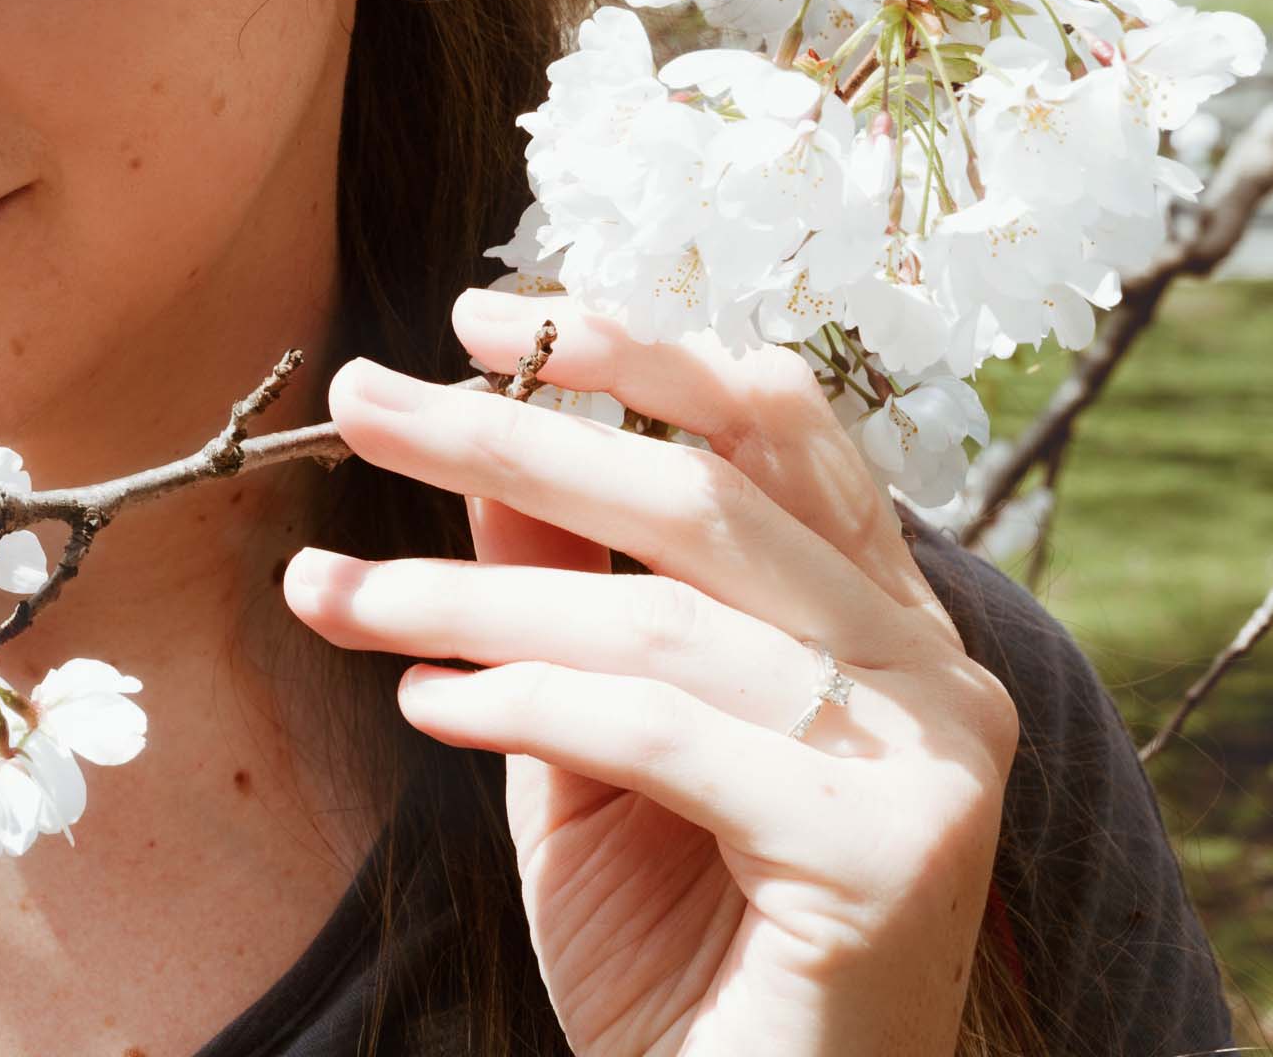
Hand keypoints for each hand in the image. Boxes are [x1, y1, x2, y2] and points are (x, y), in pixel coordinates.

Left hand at [278, 287, 1021, 1056]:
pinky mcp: (894, 855)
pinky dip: (526, 704)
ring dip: (471, 597)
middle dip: (513, 435)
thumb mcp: (586, 743)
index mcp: (881, 621)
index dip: (634, 354)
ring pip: (664, 617)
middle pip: (703, 495)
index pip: (774, 429)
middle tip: (358, 398)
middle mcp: (934, 672)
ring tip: (339, 602)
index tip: (480, 317)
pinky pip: (666, 733)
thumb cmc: (670, 956)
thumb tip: (473, 430)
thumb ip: (556, 586)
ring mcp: (933, 761)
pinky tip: (426, 711)